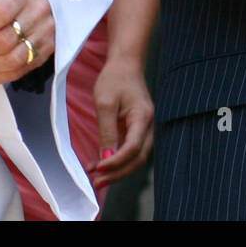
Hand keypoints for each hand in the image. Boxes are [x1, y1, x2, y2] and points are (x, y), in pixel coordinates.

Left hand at [89, 54, 153, 187]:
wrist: (125, 63)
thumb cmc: (115, 78)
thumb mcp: (105, 103)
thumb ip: (107, 131)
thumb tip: (106, 157)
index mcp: (143, 118)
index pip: (132, 148)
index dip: (116, 162)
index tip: (99, 169)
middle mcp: (148, 126)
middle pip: (137, 158)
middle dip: (118, 173)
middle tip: (97, 183)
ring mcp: (144, 128)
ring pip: (135, 157)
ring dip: (117, 169)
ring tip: (97, 178)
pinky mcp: (137, 128)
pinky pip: (130, 149)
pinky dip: (117, 158)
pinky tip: (101, 163)